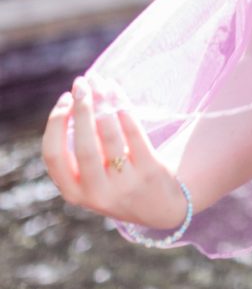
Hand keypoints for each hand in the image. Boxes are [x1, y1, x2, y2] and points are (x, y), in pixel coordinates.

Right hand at [41, 74, 188, 231]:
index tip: (65, 98)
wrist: (161, 206)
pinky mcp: (149, 172)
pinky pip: (135, 136)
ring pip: (110, 137)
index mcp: (75, 192)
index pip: (53, 156)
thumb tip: (76, 96)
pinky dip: (125, 111)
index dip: (55, 124)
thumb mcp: (91, 178)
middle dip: (80, 109)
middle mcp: (97, 193)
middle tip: (81, 82)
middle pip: (83, 146)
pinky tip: (118, 93)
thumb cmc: (117, 181)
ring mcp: (125, 185)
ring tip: (102, 82)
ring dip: (103, 104)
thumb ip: (79, 150)